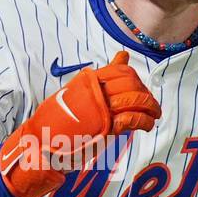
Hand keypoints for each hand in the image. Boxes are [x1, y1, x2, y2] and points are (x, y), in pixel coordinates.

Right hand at [0, 51, 160, 196]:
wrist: (43, 141)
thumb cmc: (62, 119)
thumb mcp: (81, 91)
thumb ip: (105, 74)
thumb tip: (122, 55)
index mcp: (88, 80)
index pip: (120, 71)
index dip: (136, 79)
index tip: (140, 89)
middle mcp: (94, 90)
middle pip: (131, 84)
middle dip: (146, 94)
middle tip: (152, 105)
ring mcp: (99, 107)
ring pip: (135, 99)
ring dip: (150, 107)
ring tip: (154, 115)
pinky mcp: (104, 126)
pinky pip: (132, 119)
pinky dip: (144, 121)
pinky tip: (147, 125)